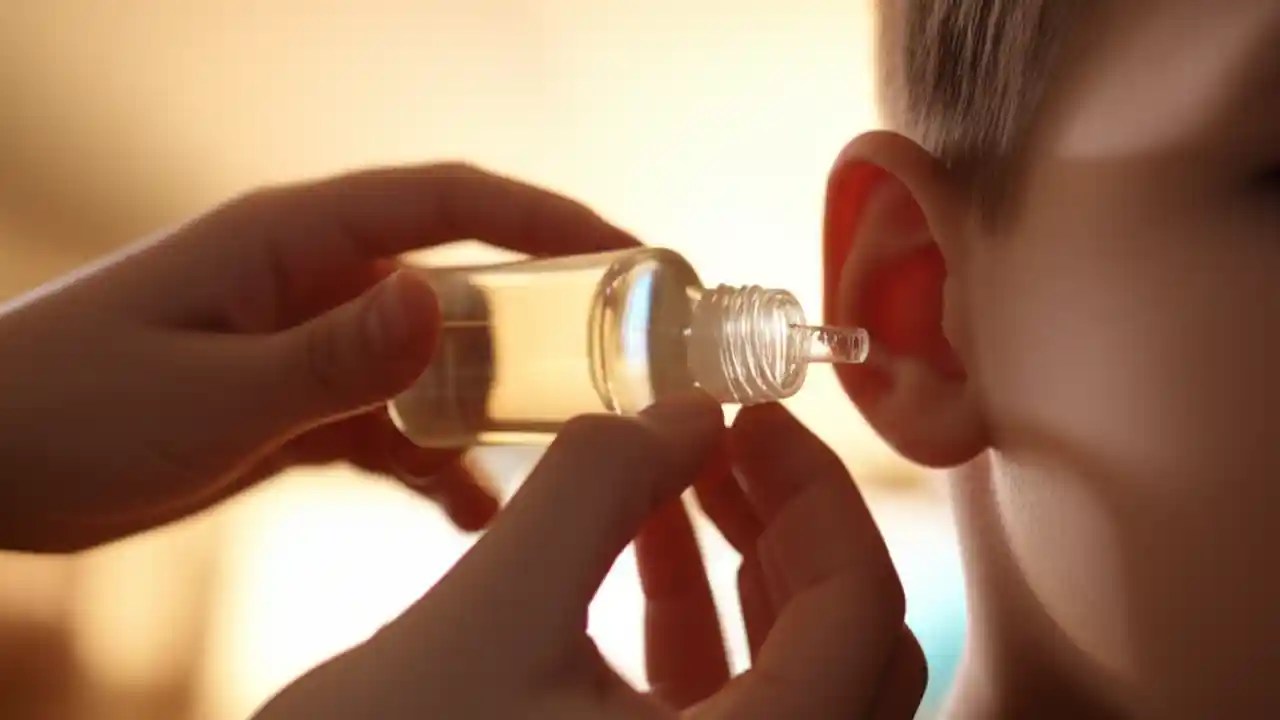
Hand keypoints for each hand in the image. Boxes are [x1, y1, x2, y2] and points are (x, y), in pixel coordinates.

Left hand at [0, 164, 635, 550]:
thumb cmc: (66, 409)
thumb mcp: (208, 390)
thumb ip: (330, 354)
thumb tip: (444, 299)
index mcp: (297, 243)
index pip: (449, 202)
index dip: (548, 218)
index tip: (632, 253)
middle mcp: (315, 284)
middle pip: (460, 282)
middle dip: (545, 322)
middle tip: (624, 371)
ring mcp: (308, 348)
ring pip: (434, 364)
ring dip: (496, 405)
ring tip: (562, 454)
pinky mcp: (294, 410)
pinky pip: (391, 428)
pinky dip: (436, 465)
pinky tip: (472, 514)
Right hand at [254, 399, 924, 718]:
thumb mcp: (481, 622)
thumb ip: (593, 492)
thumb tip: (691, 410)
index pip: (863, 611)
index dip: (818, 488)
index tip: (748, 416)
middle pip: (852, 646)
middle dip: (790, 522)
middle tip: (721, 437)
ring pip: (795, 678)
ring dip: (747, 563)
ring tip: (677, 466)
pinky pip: (726, 707)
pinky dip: (696, 620)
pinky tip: (638, 535)